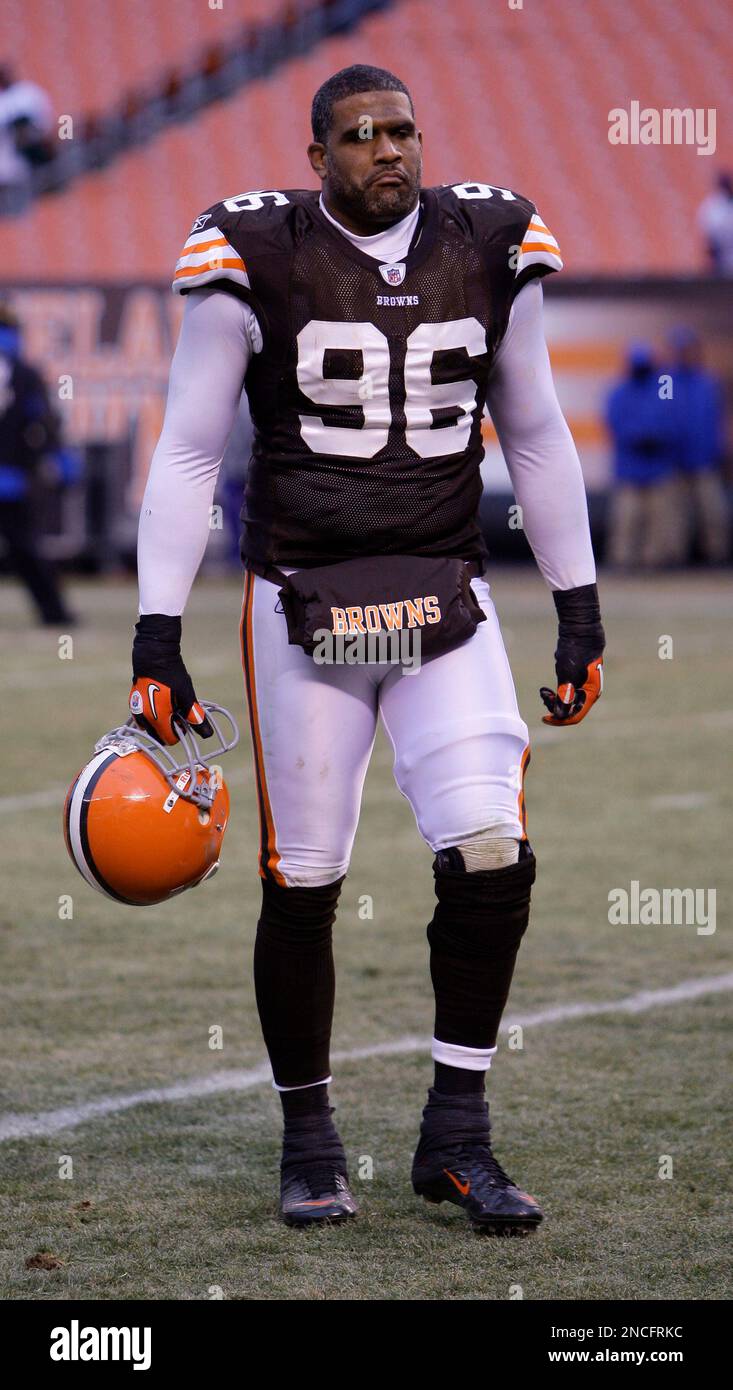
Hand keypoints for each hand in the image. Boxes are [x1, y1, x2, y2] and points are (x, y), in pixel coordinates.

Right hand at [130, 614, 212, 745]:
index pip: (169, 740)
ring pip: (150, 728)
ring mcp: (136, 711)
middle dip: (169, 729)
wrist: (153, 655)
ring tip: (169, 705)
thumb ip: (195, 716)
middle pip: (158, 736)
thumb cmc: (172, 675)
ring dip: (160, 723)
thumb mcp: (187, 696)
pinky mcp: (133, 703)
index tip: (184, 719)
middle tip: (177, 712)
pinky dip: (152, 716)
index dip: (179, 732)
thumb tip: (207, 734)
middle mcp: (143, 718)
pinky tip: (160, 701)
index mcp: (157, 718)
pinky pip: (143, 718)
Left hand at [540, 583, 604, 727]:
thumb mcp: (567, 675)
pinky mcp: (578, 678)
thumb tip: (560, 715)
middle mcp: (589, 692)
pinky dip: (557, 691)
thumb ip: (564, 695)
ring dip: (554, 698)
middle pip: (571, 710)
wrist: (581, 631)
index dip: (559, 720)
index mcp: (591, 694)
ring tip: (543, 691)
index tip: (544, 718)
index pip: (575, 716)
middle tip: (543, 695)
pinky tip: (548, 686)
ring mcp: (584, 685)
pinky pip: (567, 691)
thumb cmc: (576, 652)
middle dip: (555, 706)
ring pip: (568, 700)